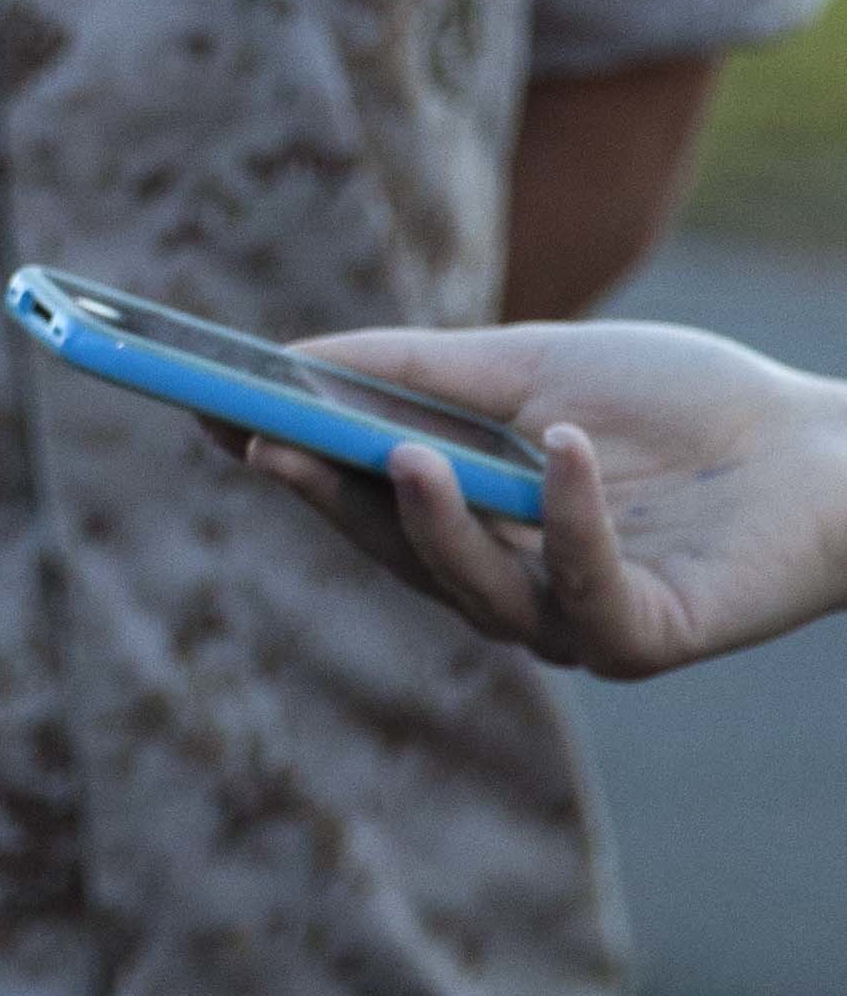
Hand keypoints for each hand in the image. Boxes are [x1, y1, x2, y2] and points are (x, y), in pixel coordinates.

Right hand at [240, 323, 846, 680]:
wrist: (826, 448)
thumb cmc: (680, 402)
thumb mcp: (530, 364)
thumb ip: (417, 370)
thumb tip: (288, 357)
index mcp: (472, 520)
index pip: (358, 501)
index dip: (287, 463)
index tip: (210, 414)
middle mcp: (510, 584)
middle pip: (397, 556)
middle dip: (330, 502)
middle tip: (266, 444)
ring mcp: (574, 620)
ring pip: (476, 592)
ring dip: (433, 524)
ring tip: (404, 453)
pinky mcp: (647, 637)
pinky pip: (587, 593)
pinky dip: (571, 521)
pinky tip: (563, 450)